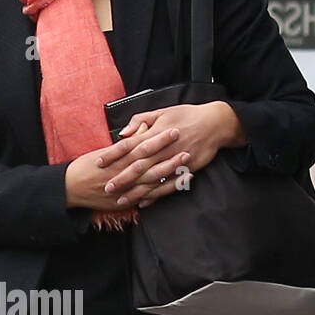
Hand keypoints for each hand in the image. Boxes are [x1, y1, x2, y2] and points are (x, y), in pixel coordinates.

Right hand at [63, 125, 184, 211]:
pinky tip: (176, 185)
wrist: (69, 188)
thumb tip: (138, 133)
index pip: (141, 145)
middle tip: (186, 146)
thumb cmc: (83, 168)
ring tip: (187, 165)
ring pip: (153, 180)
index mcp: (116, 158)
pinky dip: (163, 191)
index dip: (158, 138)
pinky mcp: (126, 200)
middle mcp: (122, 173)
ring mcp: (125, 188)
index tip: (172, 130)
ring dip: (171, 173)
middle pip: (150, 162)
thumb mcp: (100, 152)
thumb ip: (121, 145)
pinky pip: (148, 196)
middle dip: (169, 155)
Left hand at [100, 102, 245, 208]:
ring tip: (121, 200)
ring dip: (136, 191)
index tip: (99, 162)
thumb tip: (123, 133)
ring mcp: (175, 160)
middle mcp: (164, 149)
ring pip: (152, 179)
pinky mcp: (187, 169)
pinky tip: (143, 202)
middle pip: (138, 165)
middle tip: (106, 187)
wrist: (216, 123)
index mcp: (155, 133)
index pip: (129, 145)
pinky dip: (156, 195)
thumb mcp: (161, 112)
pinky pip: (169, 185)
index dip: (113, 154)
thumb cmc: (186, 115)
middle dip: (122, 178)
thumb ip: (139, 120)